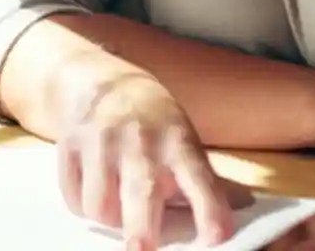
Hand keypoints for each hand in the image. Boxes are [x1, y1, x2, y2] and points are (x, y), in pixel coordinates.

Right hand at [59, 73, 250, 250]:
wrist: (97, 80)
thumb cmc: (151, 120)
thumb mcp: (183, 138)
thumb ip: (203, 177)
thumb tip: (245, 206)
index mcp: (178, 143)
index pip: (199, 180)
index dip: (209, 210)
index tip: (217, 236)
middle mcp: (141, 143)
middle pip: (142, 192)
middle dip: (141, 228)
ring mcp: (101, 144)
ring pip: (100, 204)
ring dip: (110, 218)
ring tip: (119, 208)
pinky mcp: (69, 147)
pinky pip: (73, 196)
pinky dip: (83, 205)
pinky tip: (95, 190)